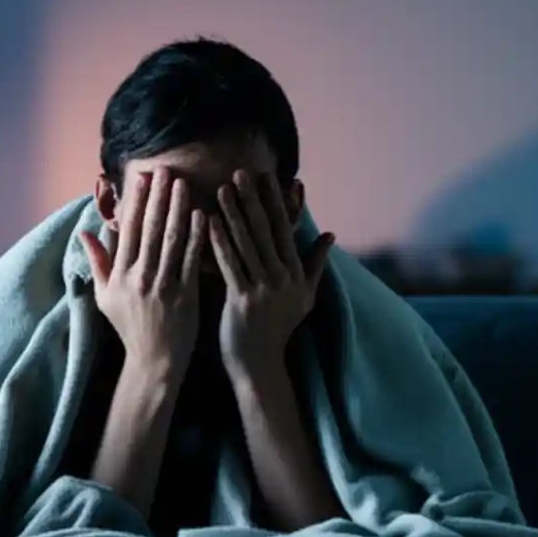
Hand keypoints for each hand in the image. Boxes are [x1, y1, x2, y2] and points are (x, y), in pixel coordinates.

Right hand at [81, 168, 206, 378]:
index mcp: (119, 275)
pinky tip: (203, 216)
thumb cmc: (129, 328)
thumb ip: (97, 262)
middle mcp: (139, 277)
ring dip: (178, 209)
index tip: (143, 177)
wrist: (153, 362)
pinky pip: (191, 261)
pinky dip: (196, 237)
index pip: (128, 230)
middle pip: (149, 229)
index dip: (136, 202)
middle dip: (158, 197)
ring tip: (184, 183)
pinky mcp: (184, 296)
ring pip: (171, 240)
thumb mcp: (105, 297)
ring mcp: (162, 286)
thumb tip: (86, 231)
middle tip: (166, 169)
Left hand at [210, 170, 333, 377]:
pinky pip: (230, 264)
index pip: (286, 229)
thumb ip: (315, 264)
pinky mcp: (244, 300)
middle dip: (254, 199)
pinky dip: (219, 242)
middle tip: (241, 171)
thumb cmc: (278, 329)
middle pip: (267, 231)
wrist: (261, 365)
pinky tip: (207, 222)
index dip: (277, 201)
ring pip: (248, 244)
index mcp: (297, 273)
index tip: (269, 175)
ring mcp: (265, 289)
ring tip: (222, 188)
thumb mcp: (304, 297)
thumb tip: (330, 236)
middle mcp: (284, 278)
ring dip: (234, 214)